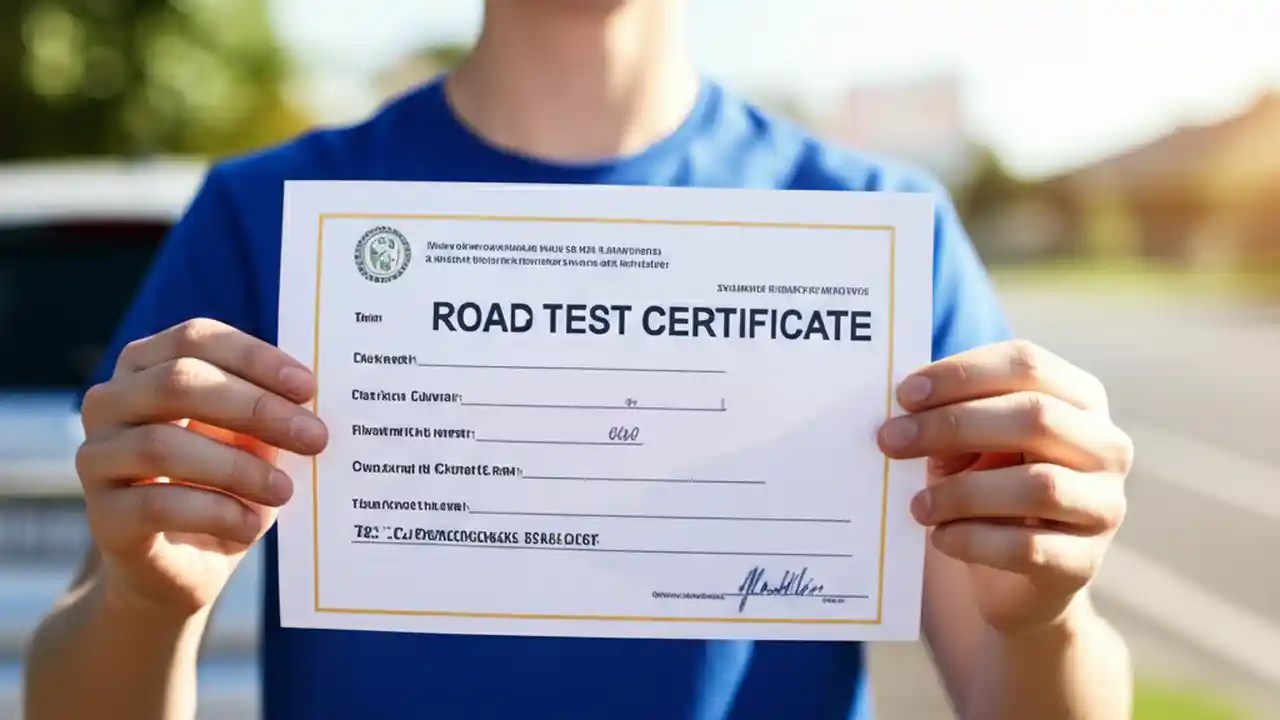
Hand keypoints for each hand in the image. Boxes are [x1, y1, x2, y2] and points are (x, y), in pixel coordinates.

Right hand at [76, 319, 328, 615]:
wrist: (184, 565)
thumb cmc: (224, 485)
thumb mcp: (254, 440)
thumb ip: (272, 411)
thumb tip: (315, 399)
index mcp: (147, 366)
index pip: (195, 339)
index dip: (253, 358)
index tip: (308, 387)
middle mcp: (109, 402)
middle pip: (177, 382)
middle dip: (254, 408)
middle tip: (314, 437)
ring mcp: (96, 458)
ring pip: (162, 445)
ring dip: (237, 467)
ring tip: (285, 490)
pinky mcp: (102, 516)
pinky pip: (157, 504)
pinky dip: (215, 512)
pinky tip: (252, 524)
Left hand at [879, 340, 1132, 633]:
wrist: (1010, 578)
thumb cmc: (986, 487)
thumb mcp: (968, 445)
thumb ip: (950, 420)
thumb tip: (906, 416)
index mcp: (1079, 399)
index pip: (1028, 365)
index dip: (963, 374)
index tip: (904, 394)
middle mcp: (1106, 446)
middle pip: (1035, 417)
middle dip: (953, 425)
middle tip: (891, 440)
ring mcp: (1104, 506)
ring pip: (1039, 486)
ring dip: (963, 492)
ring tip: (918, 504)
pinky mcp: (1084, 563)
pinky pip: (1028, 547)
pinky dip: (974, 541)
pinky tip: (941, 537)